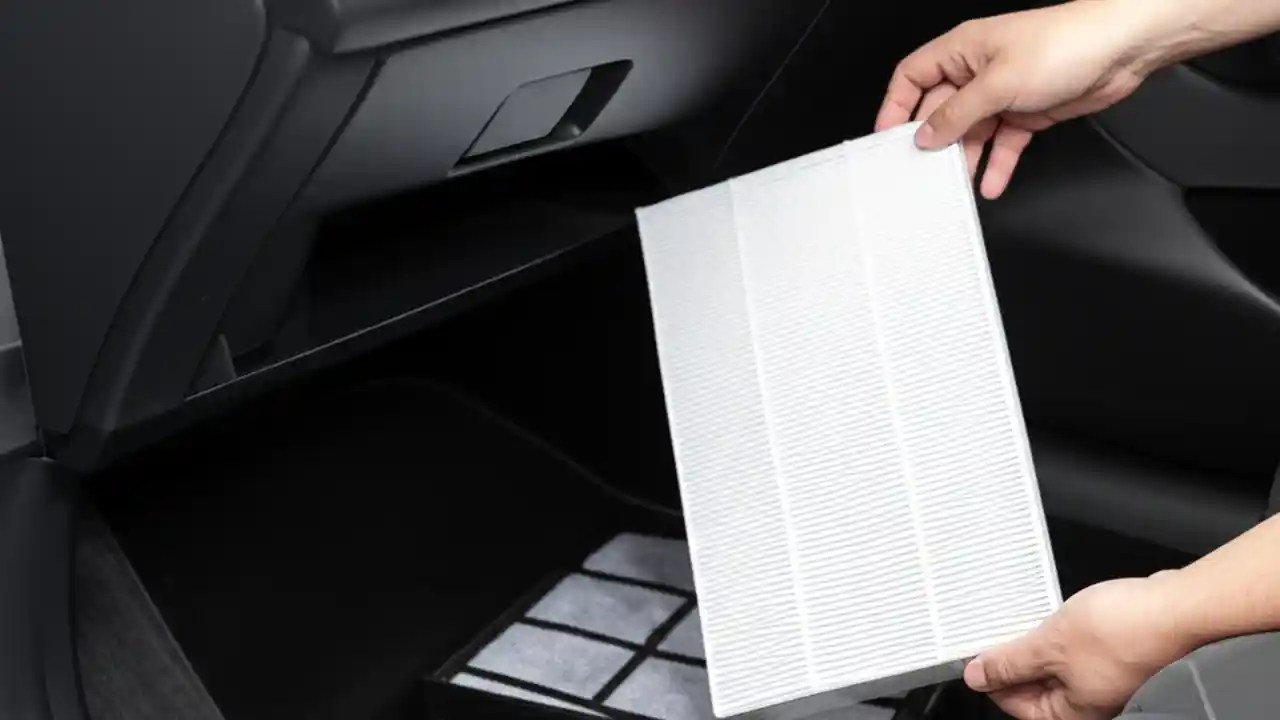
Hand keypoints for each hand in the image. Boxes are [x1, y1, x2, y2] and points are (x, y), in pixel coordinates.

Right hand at [875, 0, 1171, 198]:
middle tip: (920, 170)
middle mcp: (977, 72)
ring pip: (971, 132)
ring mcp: (1002, 93)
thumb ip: (958, 113)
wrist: (1121, 49)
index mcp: (962, 50)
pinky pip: (1002, 143)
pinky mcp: (1026, 112)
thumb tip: (925, 134)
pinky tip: (990, 184)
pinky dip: (997, 163)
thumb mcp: (999, 82)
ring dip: (964, 158)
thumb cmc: (1063, 44)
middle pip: (940, 110)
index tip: (887, 137)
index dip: (896, 106)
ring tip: (955, 184)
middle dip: (932, 141)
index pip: (913, 77)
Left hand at [963, 574, 1195, 718]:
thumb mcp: (1048, 645)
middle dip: (1015, 659)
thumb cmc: (1122, 632)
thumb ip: (1009, 662)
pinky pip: (1075, 648)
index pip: (1016, 705)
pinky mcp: (1116, 654)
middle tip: (999, 631)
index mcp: (1072, 713)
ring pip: (1056, 665)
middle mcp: (1090, 701)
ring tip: (1028, 618)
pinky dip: (1061, 633)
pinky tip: (1055, 613)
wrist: (1177, 608)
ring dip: (1038, 643)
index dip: (992, 678)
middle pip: (1036, 687)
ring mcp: (1105, 678)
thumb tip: (977, 676)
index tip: (976, 654)